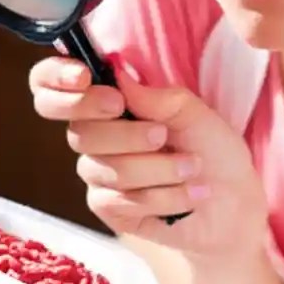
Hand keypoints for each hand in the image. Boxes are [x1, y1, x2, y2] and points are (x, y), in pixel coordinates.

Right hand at [29, 56, 269, 256]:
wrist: (234, 204)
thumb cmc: (212, 151)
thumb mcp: (192, 113)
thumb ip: (154, 95)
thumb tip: (117, 73)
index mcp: (107, 104)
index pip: (50, 86)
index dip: (55, 79)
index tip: (84, 77)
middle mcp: (93, 137)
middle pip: (81, 133)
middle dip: (130, 135)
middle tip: (164, 136)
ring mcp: (97, 174)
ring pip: (108, 169)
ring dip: (160, 169)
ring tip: (193, 167)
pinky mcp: (109, 209)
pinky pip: (121, 200)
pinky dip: (164, 196)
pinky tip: (189, 195)